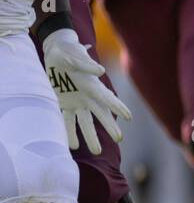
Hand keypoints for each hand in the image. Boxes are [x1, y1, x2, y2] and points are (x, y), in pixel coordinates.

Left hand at [42, 29, 131, 155]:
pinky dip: (69, 132)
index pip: (107, 98)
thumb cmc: (69, 51)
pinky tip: (73, 146)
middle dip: (109, 127)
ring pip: (85, 122)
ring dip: (90, 136)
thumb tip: (101, 71)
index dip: (118, 107)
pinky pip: (66, 120)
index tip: (129, 117)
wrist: (55, 52)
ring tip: (96, 151)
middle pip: (100, 114)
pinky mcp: (63, 103)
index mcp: (92, 85)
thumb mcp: (75, 55)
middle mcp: (87, 96)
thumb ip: (86, 64)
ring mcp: (75, 101)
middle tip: (119, 139)